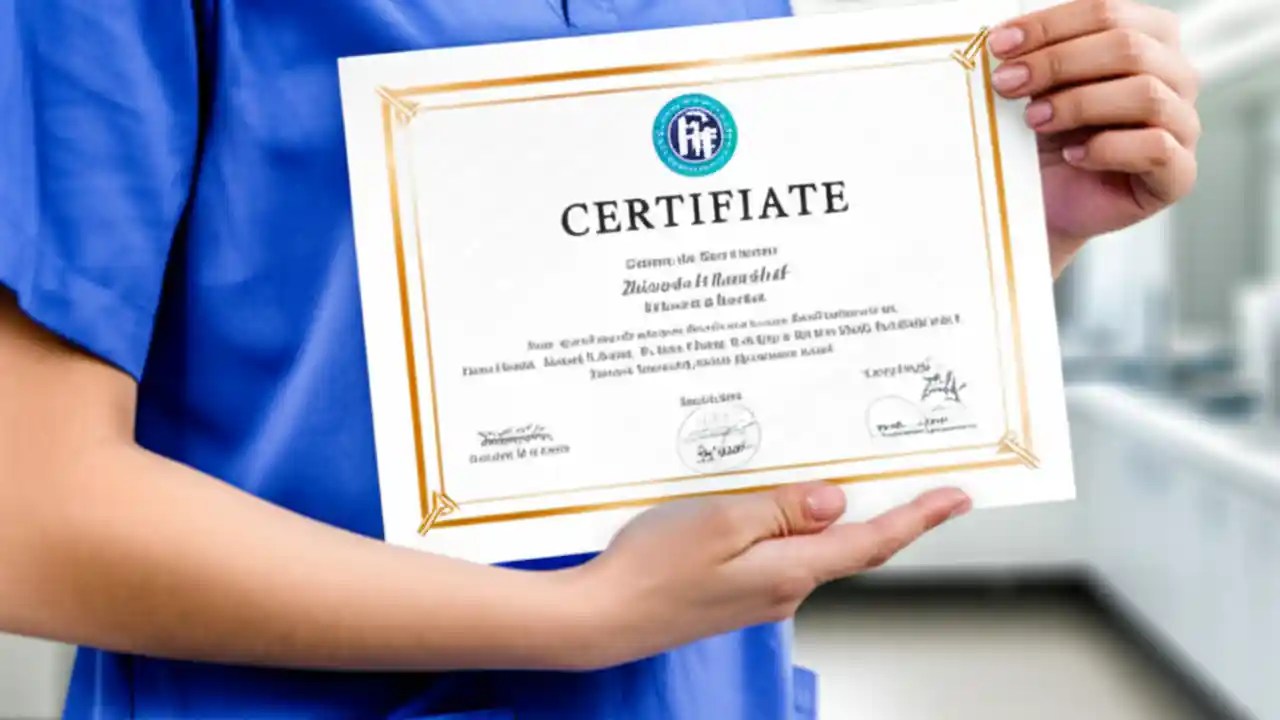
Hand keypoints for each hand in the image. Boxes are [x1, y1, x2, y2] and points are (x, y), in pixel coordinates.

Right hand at [569, 483, 970, 667]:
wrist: (600, 618)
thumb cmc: (651, 569)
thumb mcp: (722, 522)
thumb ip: (785, 509)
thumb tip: (837, 501)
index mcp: (790, 571)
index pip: (872, 542)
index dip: (918, 518)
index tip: (956, 497)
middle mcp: (783, 587)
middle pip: (848, 544)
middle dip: (884, 512)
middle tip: (912, 476)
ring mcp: (757, 592)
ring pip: (808, 543)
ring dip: (825, 511)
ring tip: (827, 468)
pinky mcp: (731, 589)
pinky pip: (774, 549)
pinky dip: (785, 522)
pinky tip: (766, 498)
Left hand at [988, 0, 1199, 275]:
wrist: (1046, 202)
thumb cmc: (1046, 138)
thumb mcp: (1038, 88)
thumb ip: (1037, 56)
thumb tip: (1006, 37)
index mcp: (1148, 38)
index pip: (1108, 12)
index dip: (1051, 24)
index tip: (1000, 44)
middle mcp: (1175, 75)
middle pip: (1128, 47)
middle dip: (1058, 62)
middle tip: (1008, 82)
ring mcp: (1183, 124)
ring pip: (1146, 93)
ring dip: (1079, 103)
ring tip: (1034, 119)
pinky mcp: (1179, 173)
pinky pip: (1156, 148)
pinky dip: (1107, 149)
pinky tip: (1072, 154)